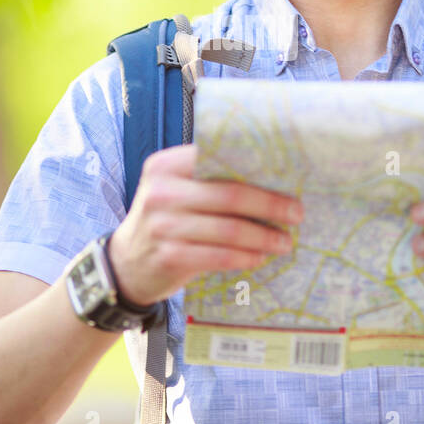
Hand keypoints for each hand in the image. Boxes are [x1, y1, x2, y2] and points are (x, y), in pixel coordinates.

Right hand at [108, 144, 303, 307]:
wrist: (127, 263)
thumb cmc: (165, 220)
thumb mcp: (174, 190)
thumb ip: (207, 180)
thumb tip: (269, 178)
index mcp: (166, 166)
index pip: (217, 159)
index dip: (257, 169)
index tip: (288, 178)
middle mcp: (161, 192)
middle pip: (229, 195)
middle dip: (270, 205)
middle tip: (296, 214)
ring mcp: (162, 226)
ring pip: (229, 229)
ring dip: (263, 236)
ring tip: (284, 241)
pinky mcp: (169, 257)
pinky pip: (218, 256)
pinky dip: (244, 256)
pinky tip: (260, 257)